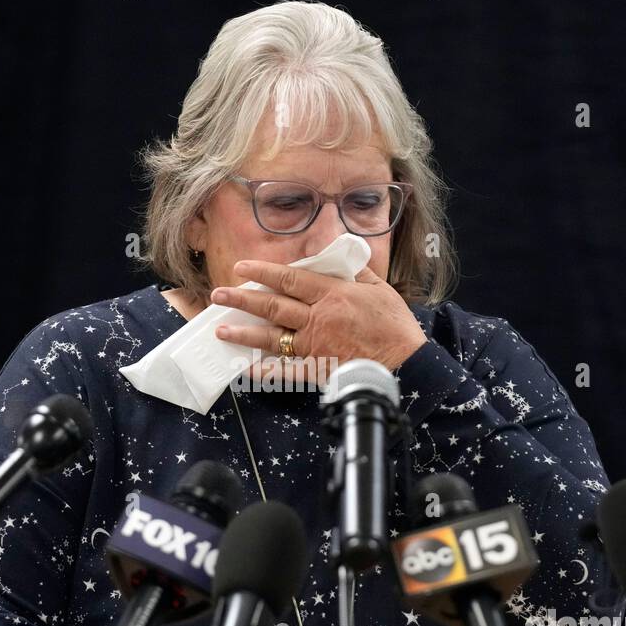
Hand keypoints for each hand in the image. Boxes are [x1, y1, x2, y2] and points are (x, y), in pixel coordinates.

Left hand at [210, 260, 426, 370]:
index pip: (289, 279)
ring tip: (221, 329)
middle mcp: (318, 318)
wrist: (407, 363)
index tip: (242, 268)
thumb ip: (356, 271)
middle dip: (242, 299)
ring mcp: (315, 345)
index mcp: (331, 294)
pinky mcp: (318, 369)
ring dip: (244, 333)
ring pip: (273, 337)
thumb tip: (341, 254)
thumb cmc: (394, 325)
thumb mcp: (378, 289)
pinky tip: (245, 369)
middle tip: (218, 294)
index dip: (263, 272)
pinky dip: (265, 372)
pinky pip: (286, 371)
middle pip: (273, 306)